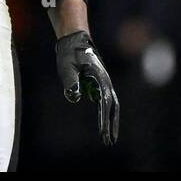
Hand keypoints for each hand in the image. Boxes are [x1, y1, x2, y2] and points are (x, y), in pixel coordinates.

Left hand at [54, 30, 119, 144]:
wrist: (74, 39)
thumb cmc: (70, 53)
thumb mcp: (67, 66)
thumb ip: (71, 81)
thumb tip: (76, 97)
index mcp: (100, 77)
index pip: (105, 103)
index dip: (104, 120)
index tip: (103, 134)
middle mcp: (104, 81)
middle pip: (113, 106)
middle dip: (112, 125)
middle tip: (109, 142)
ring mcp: (102, 82)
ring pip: (110, 105)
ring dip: (110, 121)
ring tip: (107, 138)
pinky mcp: (97, 83)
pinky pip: (103, 102)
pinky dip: (104, 114)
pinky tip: (102, 124)